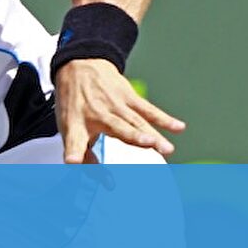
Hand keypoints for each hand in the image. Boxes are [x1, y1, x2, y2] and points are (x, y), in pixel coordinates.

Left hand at [53, 59, 185, 163]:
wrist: (79, 66)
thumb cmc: (75, 104)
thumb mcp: (69, 128)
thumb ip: (84, 155)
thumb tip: (102, 181)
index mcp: (77, 125)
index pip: (74, 143)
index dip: (74, 154)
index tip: (73, 162)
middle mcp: (97, 114)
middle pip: (117, 128)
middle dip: (132, 137)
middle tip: (147, 145)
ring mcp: (115, 104)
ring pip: (137, 121)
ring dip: (153, 134)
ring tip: (166, 148)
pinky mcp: (128, 97)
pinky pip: (148, 109)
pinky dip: (164, 119)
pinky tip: (178, 127)